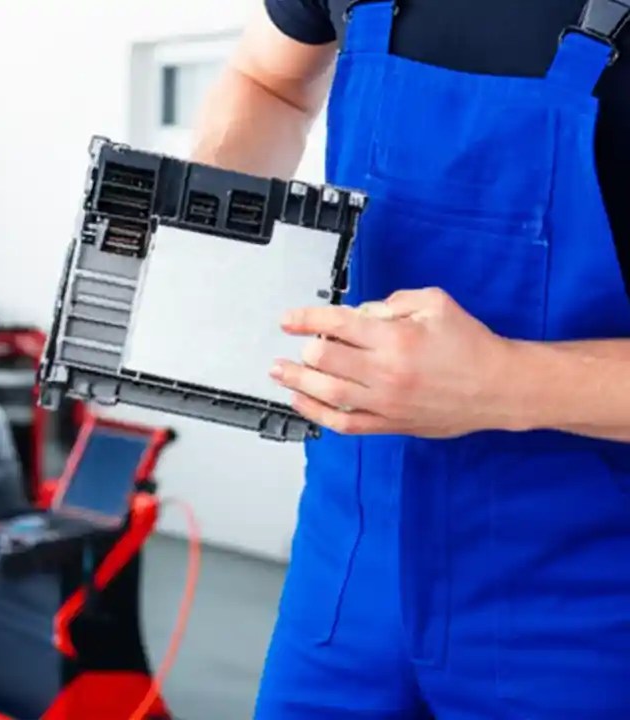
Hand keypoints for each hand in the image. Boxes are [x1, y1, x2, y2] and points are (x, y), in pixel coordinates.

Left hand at [270, 287, 518, 436]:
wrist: (501, 387)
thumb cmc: (471, 345)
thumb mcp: (435, 303)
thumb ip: (392, 303)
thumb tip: (358, 313)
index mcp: (396, 338)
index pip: (337, 324)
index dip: (306, 319)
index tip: (289, 319)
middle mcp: (387, 371)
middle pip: (326, 358)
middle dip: (304, 349)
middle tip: (295, 344)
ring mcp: (386, 401)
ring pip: (328, 393)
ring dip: (297, 380)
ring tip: (278, 371)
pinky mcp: (391, 423)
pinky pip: (345, 423)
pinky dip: (316, 413)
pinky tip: (301, 400)